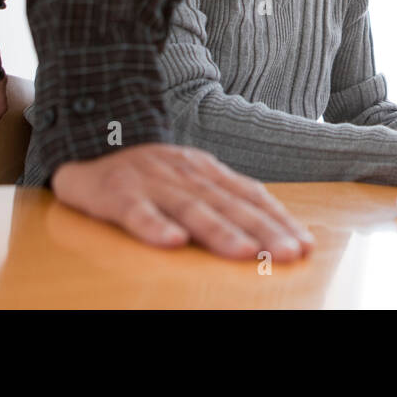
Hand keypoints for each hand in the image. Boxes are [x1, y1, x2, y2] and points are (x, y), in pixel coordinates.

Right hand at [50, 143, 314, 259]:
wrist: (92, 144)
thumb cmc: (151, 174)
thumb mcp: (192, 179)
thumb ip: (224, 199)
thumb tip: (271, 228)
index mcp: (208, 172)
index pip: (250, 196)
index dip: (278, 220)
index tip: (305, 244)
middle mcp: (187, 175)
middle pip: (230, 205)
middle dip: (263, 230)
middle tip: (289, 253)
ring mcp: (153, 183)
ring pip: (191, 208)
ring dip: (221, 231)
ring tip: (246, 251)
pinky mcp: (118, 193)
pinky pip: (138, 212)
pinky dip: (156, 227)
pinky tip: (173, 242)